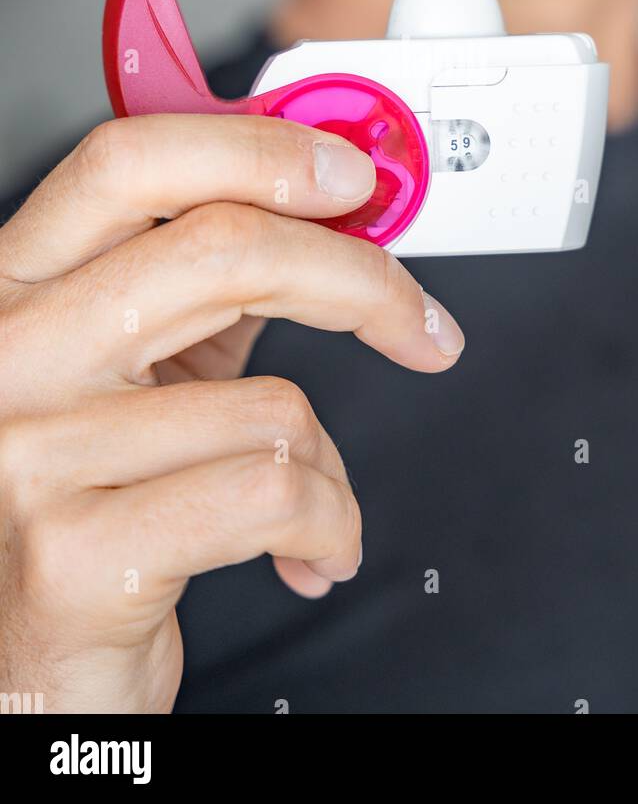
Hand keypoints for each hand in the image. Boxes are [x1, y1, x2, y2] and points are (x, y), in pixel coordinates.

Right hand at [0, 114, 463, 712]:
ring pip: (270, 402)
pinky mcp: (74, 553)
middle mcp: (7, 351)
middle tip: (417, 320)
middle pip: (223, 249)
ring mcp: (29, 450)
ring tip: (309, 499)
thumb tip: (335, 210)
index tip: (352, 177)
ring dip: (329, 463)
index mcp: (19, 283)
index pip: (129, 161)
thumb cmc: (97, 504)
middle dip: (359, 280)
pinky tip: (307, 550)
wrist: (34, 669)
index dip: (258, 149)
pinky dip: (328, 525)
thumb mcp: (140, 369)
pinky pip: (271, 494)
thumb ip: (213, 285)